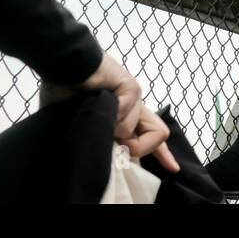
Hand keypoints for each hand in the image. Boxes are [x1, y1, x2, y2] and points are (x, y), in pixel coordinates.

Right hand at [40, 53, 179, 172]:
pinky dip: (109, 116)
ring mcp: (134, 98)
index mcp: (125, 116)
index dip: (162, 154)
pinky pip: (125, 118)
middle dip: (136, 148)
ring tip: (94, 113)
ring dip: (111, 131)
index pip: (149, 136)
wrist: (65, 68)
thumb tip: (111, 157)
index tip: (173, 169)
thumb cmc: (66, 94)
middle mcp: (134, 108)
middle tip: (116, 143)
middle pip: (158, 134)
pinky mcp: (132, 89)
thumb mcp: (83, 124)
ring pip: (131, 132)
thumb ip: (98, 140)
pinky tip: (96, 99)